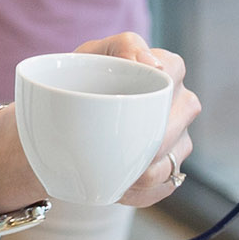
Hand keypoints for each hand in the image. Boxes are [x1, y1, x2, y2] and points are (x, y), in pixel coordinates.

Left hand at [79, 34, 200, 206]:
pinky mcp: (171, 169)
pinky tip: (117, 186)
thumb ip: (121, 47)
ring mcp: (178, 138)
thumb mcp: (88, 56)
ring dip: (142, 171)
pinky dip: (139, 192)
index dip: (158, 80)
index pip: (174, 68)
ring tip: (111, 170)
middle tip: (117, 145)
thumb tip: (147, 62)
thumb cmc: (77, 83)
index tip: (132, 94)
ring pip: (172, 159)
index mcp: (163, 69)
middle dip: (150, 137)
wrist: (58, 128)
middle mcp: (178, 102)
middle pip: (180, 118)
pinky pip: (165, 186)